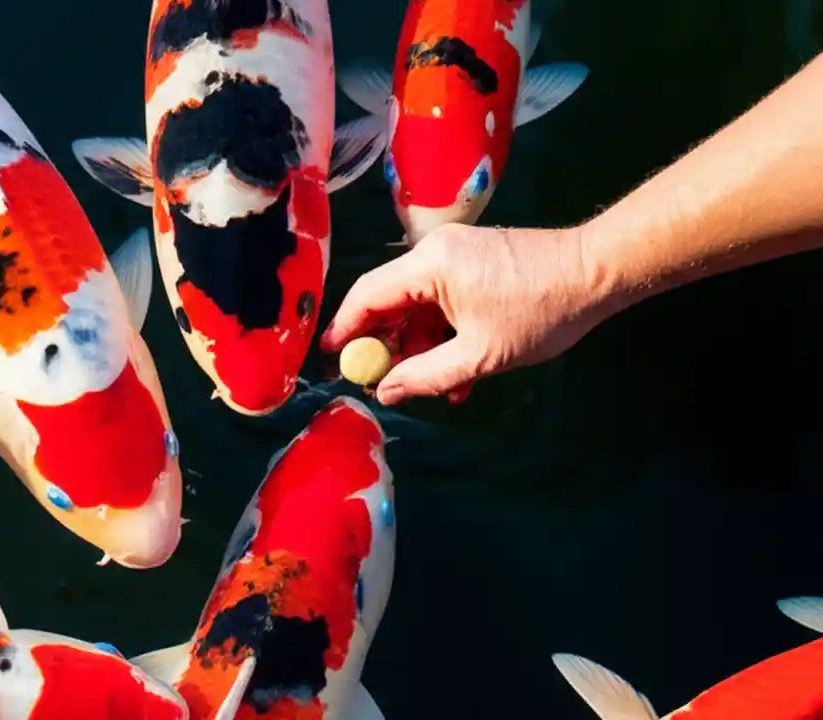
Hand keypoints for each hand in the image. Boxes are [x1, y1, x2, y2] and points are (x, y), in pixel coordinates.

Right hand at [320, 223, 607, 404]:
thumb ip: (426, 376)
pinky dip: (446, 335)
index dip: (345, 329)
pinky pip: (446, 302)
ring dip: (423, 348)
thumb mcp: (479, 356)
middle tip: (379, 381)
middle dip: (387, 346)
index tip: (331, 359)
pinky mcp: (478, 265)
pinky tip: (459, 376)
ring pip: (421, 306)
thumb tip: (386, 392)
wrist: (600, 274)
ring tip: (430, 389)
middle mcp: (436, 252)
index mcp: (429, 265)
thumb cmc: (539, 311)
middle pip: (391, 301)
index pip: (368, 295)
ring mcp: (459, 256)